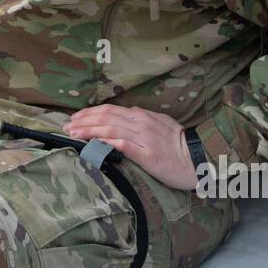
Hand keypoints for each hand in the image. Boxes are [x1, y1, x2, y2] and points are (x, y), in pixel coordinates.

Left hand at [63, 104, 200, 189]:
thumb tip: (127, 116)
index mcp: (142, 116)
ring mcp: (143, 138)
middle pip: (106, 116)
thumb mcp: (161, 124)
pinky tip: (92, 142)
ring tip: (73, 133)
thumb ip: (143, 120)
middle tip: (67, 125)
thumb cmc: (179, 145)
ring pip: (110, 128)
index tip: (75, 117)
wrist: (200, 158)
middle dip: (83, 120)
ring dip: (88, 129)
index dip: (90, 113)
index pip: (110, 110)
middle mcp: (141, 123)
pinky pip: (122, 144)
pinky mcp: (146, 155)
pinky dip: (105, 141)